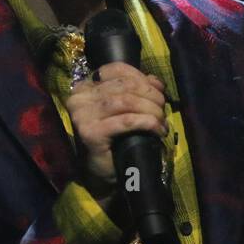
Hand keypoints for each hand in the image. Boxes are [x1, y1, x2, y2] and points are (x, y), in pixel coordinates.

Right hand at [66, 62, 166, 198]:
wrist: (101, 173)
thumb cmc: (113, 139)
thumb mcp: (122, 108)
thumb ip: (135, 90)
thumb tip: (155, 81)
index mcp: (84, 87)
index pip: (116, 69)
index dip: (141, 76)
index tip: (158, 89)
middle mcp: (79, 98)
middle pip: (125, 86)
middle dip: (151, 95)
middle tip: (163, 108)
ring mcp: (83, 115)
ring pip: (127, 101)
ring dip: (151, 109)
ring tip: (162, 121)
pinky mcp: (91, 133)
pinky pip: (126, 121)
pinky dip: (147, 123)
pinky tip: (158, 130)